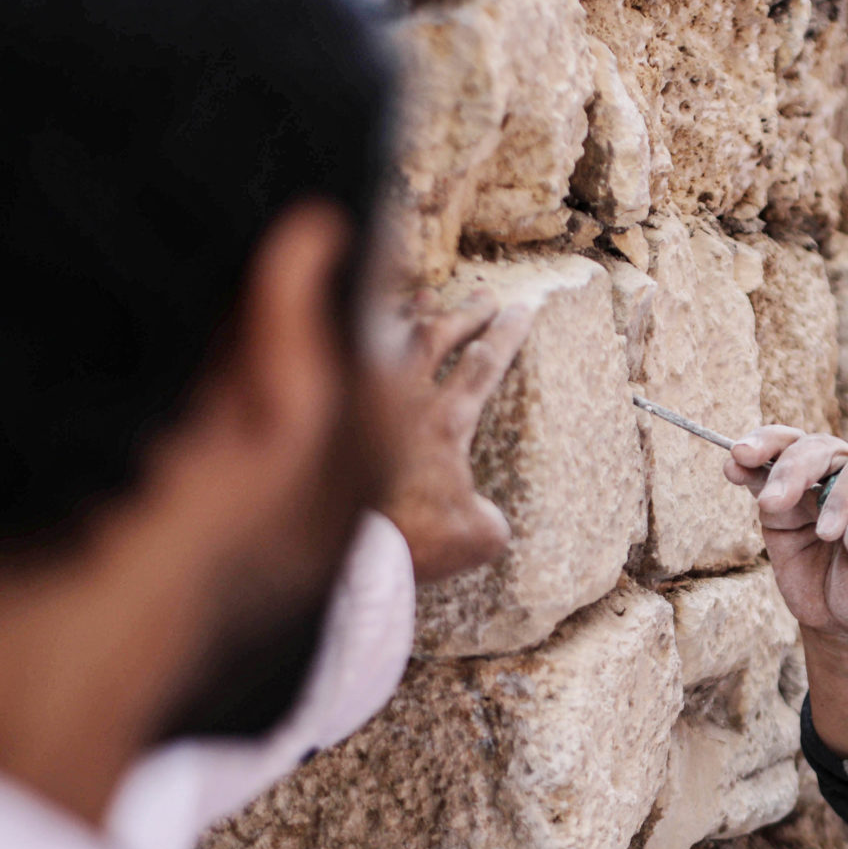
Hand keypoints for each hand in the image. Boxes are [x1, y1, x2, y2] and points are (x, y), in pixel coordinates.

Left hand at [364, 290, 534, 582]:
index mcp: (447, 423)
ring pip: (386, 338)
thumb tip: (483, 515)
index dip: (507, 333)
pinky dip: (355, 337)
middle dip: (467, 313)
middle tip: (486, 297)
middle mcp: (403, 400)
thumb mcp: (476, 538)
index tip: (523, 308)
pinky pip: (340, 356)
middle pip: (438, 336)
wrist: (346, 551)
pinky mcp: (324, 413)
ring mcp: (357, 401)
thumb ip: (488, 518)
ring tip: (428, 297)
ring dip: (411, 315)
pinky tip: (355, 331)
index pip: (484, 363)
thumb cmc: (413, 542)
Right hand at [723, 427, 847, 640]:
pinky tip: (732, 467)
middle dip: (798, 470)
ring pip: (795, 448)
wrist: (843, 617)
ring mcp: (814, 486)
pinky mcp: (782, 500)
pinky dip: (746, 467)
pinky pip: (763, 474)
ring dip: (768, 448)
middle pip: (827, 451)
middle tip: (774, 504)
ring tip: (743, 459)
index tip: (827, 533)